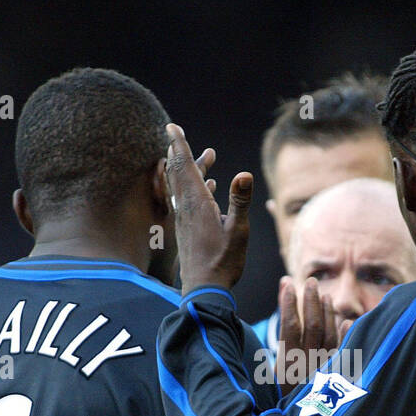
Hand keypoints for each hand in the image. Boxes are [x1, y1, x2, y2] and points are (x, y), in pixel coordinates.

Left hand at [163, 123, 252, 293]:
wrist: (204, 289)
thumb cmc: (222, 262)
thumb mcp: (237, 232)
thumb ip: (240, 202)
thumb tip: (244, 173)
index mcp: (197, 203)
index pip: (184, 167)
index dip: (179, 145)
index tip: (171, 126)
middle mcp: (187, 208)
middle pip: (178, 173)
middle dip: (179, 152)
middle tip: (176, 135)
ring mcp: (186, 219)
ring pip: (183, 187)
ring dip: (190, 169)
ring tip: (207, 156)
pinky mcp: (189, 230)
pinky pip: (189, 201)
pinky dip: (197, 188)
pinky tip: (209, 186)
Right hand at [276, 276, 340, 392]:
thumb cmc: (280, 400)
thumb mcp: (273, 377)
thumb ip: (280, 349)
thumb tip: (282, 324)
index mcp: (286, 366)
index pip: (289, 327)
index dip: (288, 303)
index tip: (286, 282)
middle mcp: (307, 367)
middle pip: (313, 327)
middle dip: (311, 301)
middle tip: (310, 281)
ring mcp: (324, 372)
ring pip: (330, 336)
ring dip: (327, 313)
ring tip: (323, 295)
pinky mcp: (337, 379)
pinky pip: (344, 354)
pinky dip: (345, 337)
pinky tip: (347, 323)